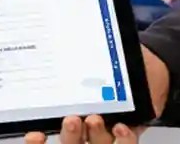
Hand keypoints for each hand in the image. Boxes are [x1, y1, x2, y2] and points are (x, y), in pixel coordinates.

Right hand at [24, 47, 168, 143]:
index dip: (38, 141)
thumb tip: (60, 44)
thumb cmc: (113, 65)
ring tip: (95, 118)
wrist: (146, 71)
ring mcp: (106, 133)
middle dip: (69, 135)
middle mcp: (84, 127)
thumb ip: (79, 58)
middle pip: (71, 142)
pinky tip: (121, 126)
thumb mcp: (93, 58)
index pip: (47, 133)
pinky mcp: (128, 133)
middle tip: (70, 120)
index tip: (34, 135)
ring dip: (94, 134)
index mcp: (66, 112)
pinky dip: (123, 138)